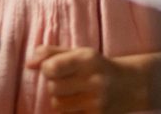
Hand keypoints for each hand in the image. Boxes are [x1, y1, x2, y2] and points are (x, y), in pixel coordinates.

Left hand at [25, 47, 141, 113]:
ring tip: (72, 93)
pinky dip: (68, 111)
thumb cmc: (98, 66)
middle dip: (54, 85)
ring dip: (59, 99)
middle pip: (52, 88)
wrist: (132, 85)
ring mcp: (97, 102)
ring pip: (57, 105)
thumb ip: (51, 54)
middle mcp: (93, 81)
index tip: (53, 69)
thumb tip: (28, 64)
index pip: (51, 68)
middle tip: (66, 82)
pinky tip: (78, 104)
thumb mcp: (79, 53)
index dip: (47, 69)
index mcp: (87, 60)